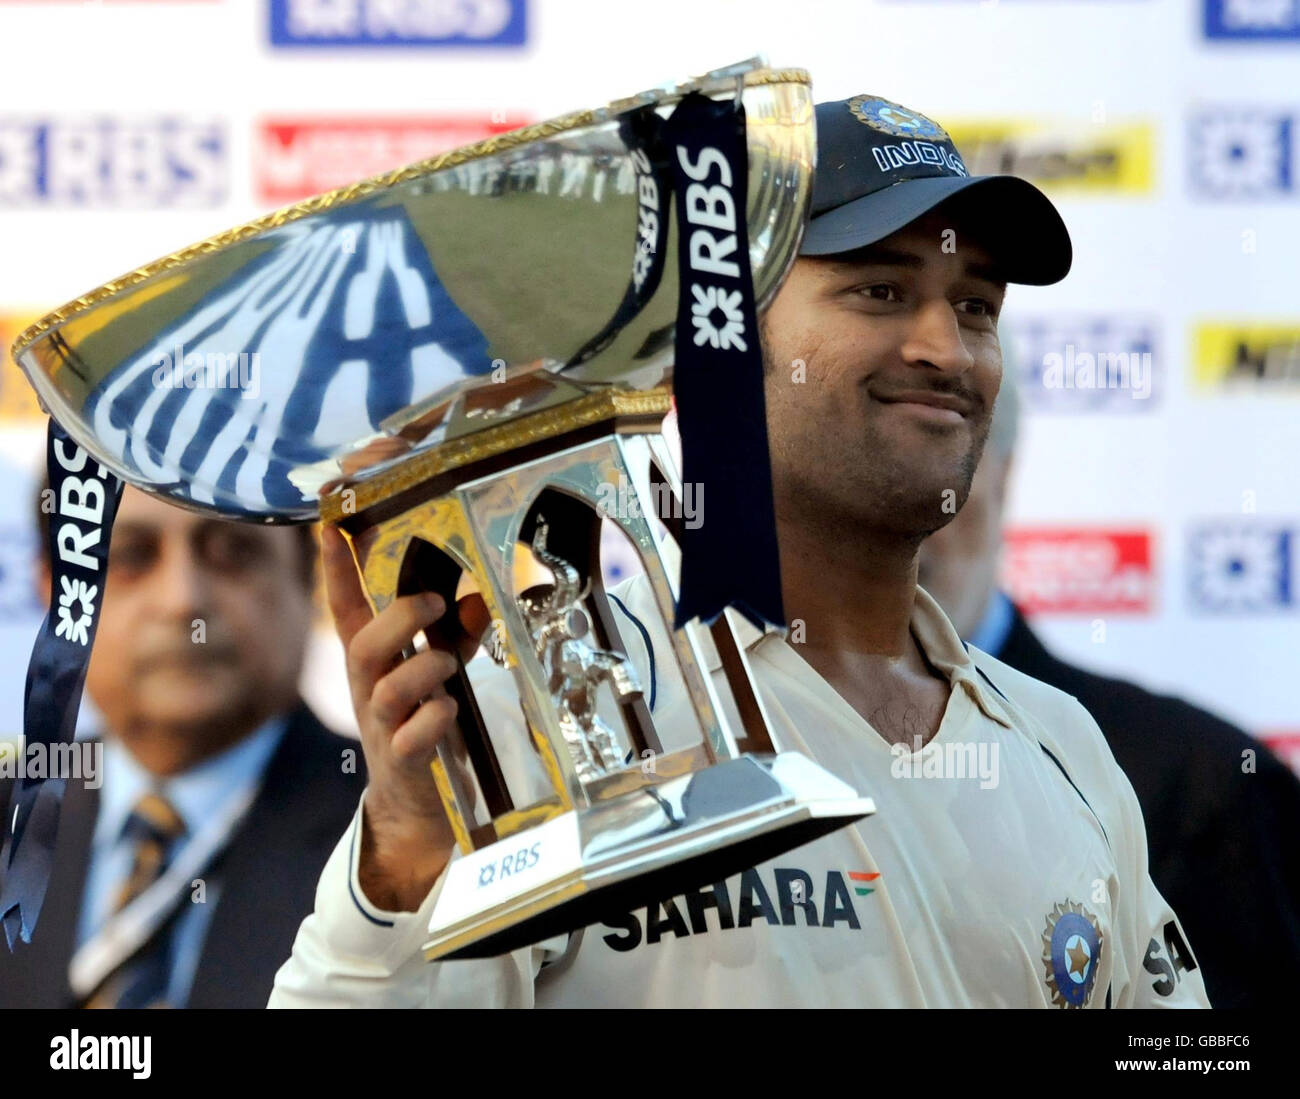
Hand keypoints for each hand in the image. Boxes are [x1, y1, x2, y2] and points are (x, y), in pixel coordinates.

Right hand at [321, 525, 489, 911]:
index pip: (346, 607)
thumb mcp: (437, 673)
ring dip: (423, 668)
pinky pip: (411, 739)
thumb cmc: (425, 725)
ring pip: (388, 691)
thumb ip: (454, 636)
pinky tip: (449, 711)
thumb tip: (476, 600)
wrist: (415, 808)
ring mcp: (383, 729)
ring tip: (449, 663)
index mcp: (372, 663)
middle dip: (398, 619)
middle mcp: (369, 692)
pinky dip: (433, 720)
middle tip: (434, 603)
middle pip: (363, 647)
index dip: (336, 568)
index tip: (330, 525)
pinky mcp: (403, 764)